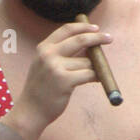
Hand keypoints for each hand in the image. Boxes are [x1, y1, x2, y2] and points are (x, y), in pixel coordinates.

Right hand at [11, 22, 113, 137]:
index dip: (83, 27)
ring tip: (91, 76)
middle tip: (109, 38)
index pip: (67, 30)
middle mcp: (48, 55)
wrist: (30, 112)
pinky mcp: (65, 81)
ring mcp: (56, 67)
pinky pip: (89, 74)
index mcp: (43, 48)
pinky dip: (96, 77)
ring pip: (87, 62)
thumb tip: (88, 46)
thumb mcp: (44, 65)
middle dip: (98, 38)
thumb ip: (60, 53)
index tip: (95, 28)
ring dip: (94, 68)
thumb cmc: (40, 90)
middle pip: (80, 39)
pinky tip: (96, 80)